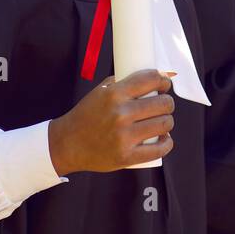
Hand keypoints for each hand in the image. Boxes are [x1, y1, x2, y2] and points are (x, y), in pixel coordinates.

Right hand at [47, 69, 174, 173]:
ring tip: (163, 121)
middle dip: (167, 102)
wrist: (67, 144)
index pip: (151, 79)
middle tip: (164, 104)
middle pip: (163, 103)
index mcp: (114, 94)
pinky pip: (158, 150)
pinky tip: (164, 139)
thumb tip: (153, 76)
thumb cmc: (86, 115)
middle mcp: (120, 114)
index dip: (163, 80)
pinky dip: (166, 143)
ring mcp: (124, 137)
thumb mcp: (99, 92)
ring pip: (164, 124)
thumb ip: (122, 82)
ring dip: (168, 121)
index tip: (165, 84)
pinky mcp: (126, 157)